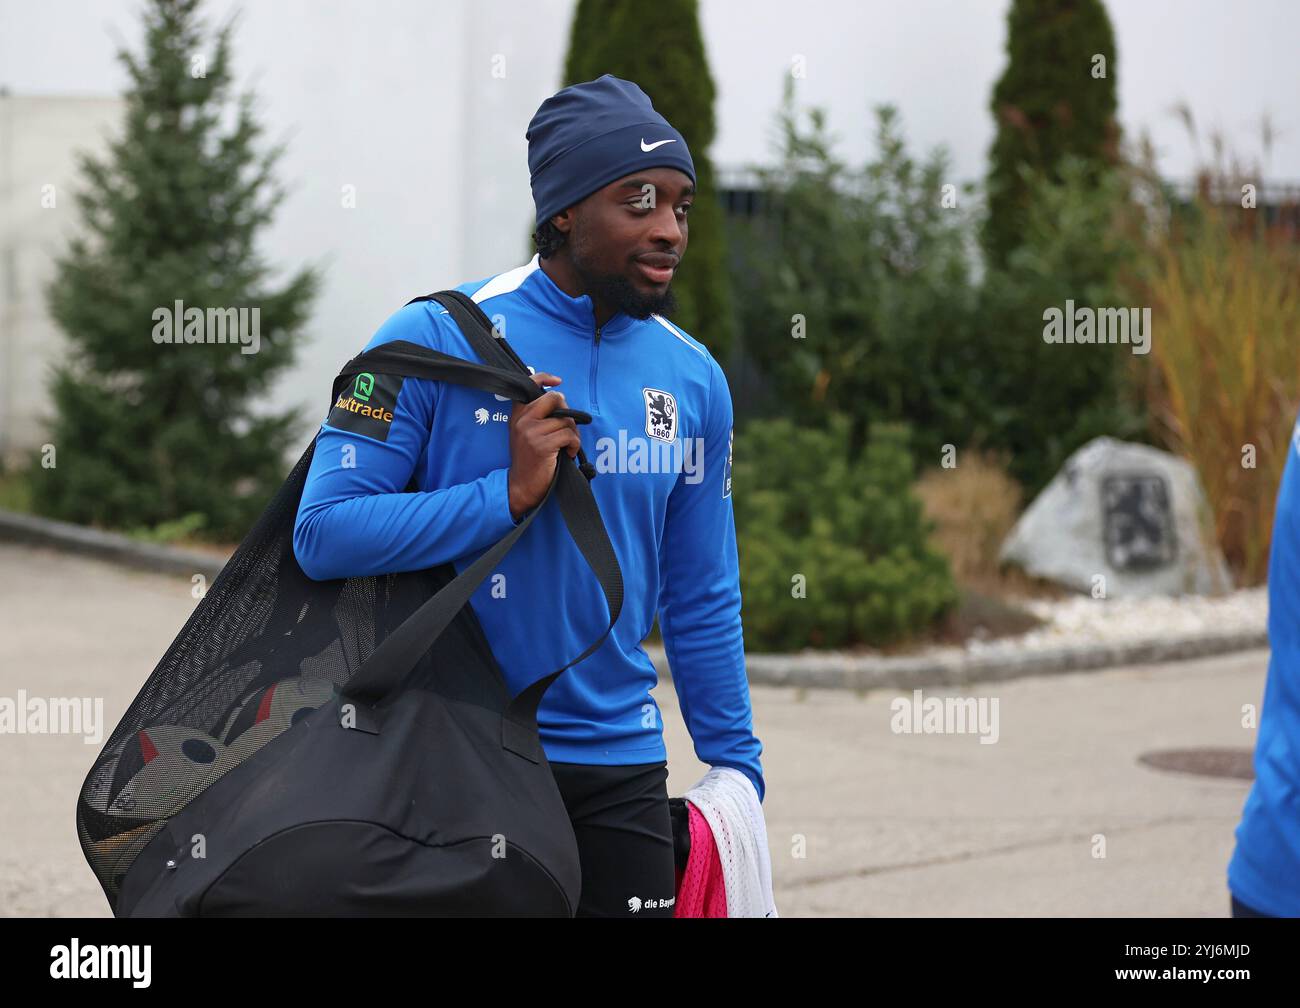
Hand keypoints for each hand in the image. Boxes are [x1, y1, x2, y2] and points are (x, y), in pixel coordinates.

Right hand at [506, 372, 580, 520]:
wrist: (521, 486)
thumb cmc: (529, 461)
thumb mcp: (526, 434)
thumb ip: (537, 417)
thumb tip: (561, 403)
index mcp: (518, 414)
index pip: (529, 384)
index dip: (545, 378)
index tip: (557, 381)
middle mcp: (523, 419)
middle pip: (555, 398)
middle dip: (568, 412)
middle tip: (567, 429)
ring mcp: (531, 431)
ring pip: (566, 421)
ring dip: (573, 435)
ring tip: (566, 447)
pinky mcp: (542, 445)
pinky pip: (569, 436)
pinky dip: (574, 445)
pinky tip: (567, 454)